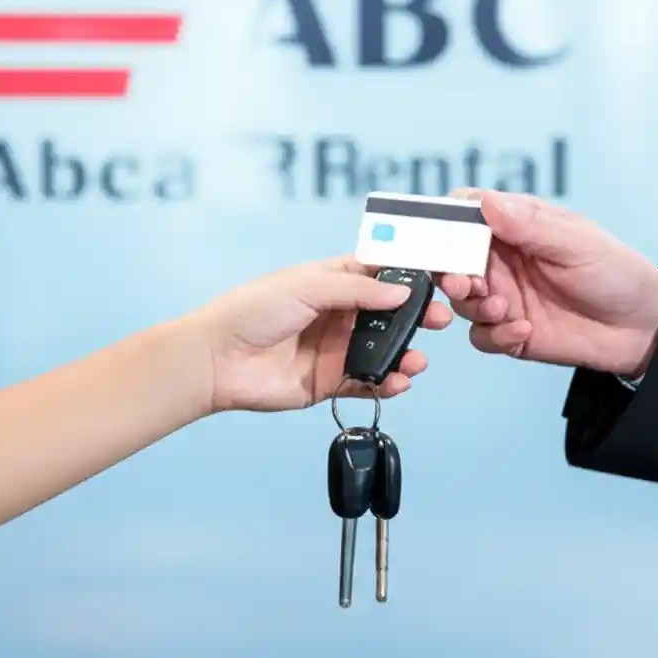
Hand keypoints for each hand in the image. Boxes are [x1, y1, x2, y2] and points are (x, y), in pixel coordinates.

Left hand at [198, 256, 452, 412]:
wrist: (217, 360)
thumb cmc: (252, 311)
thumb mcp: (307, 286)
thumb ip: (358, 289)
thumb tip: (403, 291)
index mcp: (332, 281)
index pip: (379, 273)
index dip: (408, 276)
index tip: (438, 279)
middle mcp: (338, 314)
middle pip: (389, 314)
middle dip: (417, 318)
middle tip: (440, 320)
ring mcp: (336, 349)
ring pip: (384, 351)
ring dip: (406, 355)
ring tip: (417, 361)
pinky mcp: (330, 381)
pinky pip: (368, 383)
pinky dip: (388, 383)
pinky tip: (398, 382)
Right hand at [438, 191, 657, 376]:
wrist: (643, 329)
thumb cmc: (616, 272)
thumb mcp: (577, 242)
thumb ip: (531, 225)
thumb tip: (487, 202)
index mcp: (516, 226)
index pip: (467, 214)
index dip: (447, 221)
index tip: (441, 235)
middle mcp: (502, 261)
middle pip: (453, 261)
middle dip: (450, 273)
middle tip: (466, 284)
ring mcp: (504, 297)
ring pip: (462, 301)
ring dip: (474, 305)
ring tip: (503, 308)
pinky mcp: (510, 332)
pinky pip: (482, 336)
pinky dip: (496, 335)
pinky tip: (524, 331)